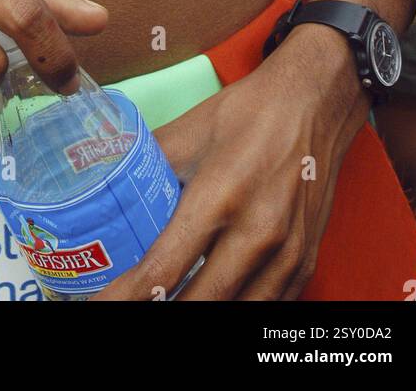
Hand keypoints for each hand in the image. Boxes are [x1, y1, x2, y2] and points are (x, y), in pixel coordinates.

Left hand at [92, 24, 369, 300]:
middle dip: (160, 313)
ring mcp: (287, 253)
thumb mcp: (188, 131)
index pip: (164, 267)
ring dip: (199, 312)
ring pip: (237, 312)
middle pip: (201, 302)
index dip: (126, 295)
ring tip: (169, 304)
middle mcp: (257, 232)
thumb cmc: (250, 112)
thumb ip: (147, 164)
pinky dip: (236, 308)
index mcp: (219, 195)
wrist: (315, 102)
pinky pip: (267, 308)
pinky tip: (212, 299)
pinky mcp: (305, 262)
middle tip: (131, 309)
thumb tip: (107, 184)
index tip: (101, 304)